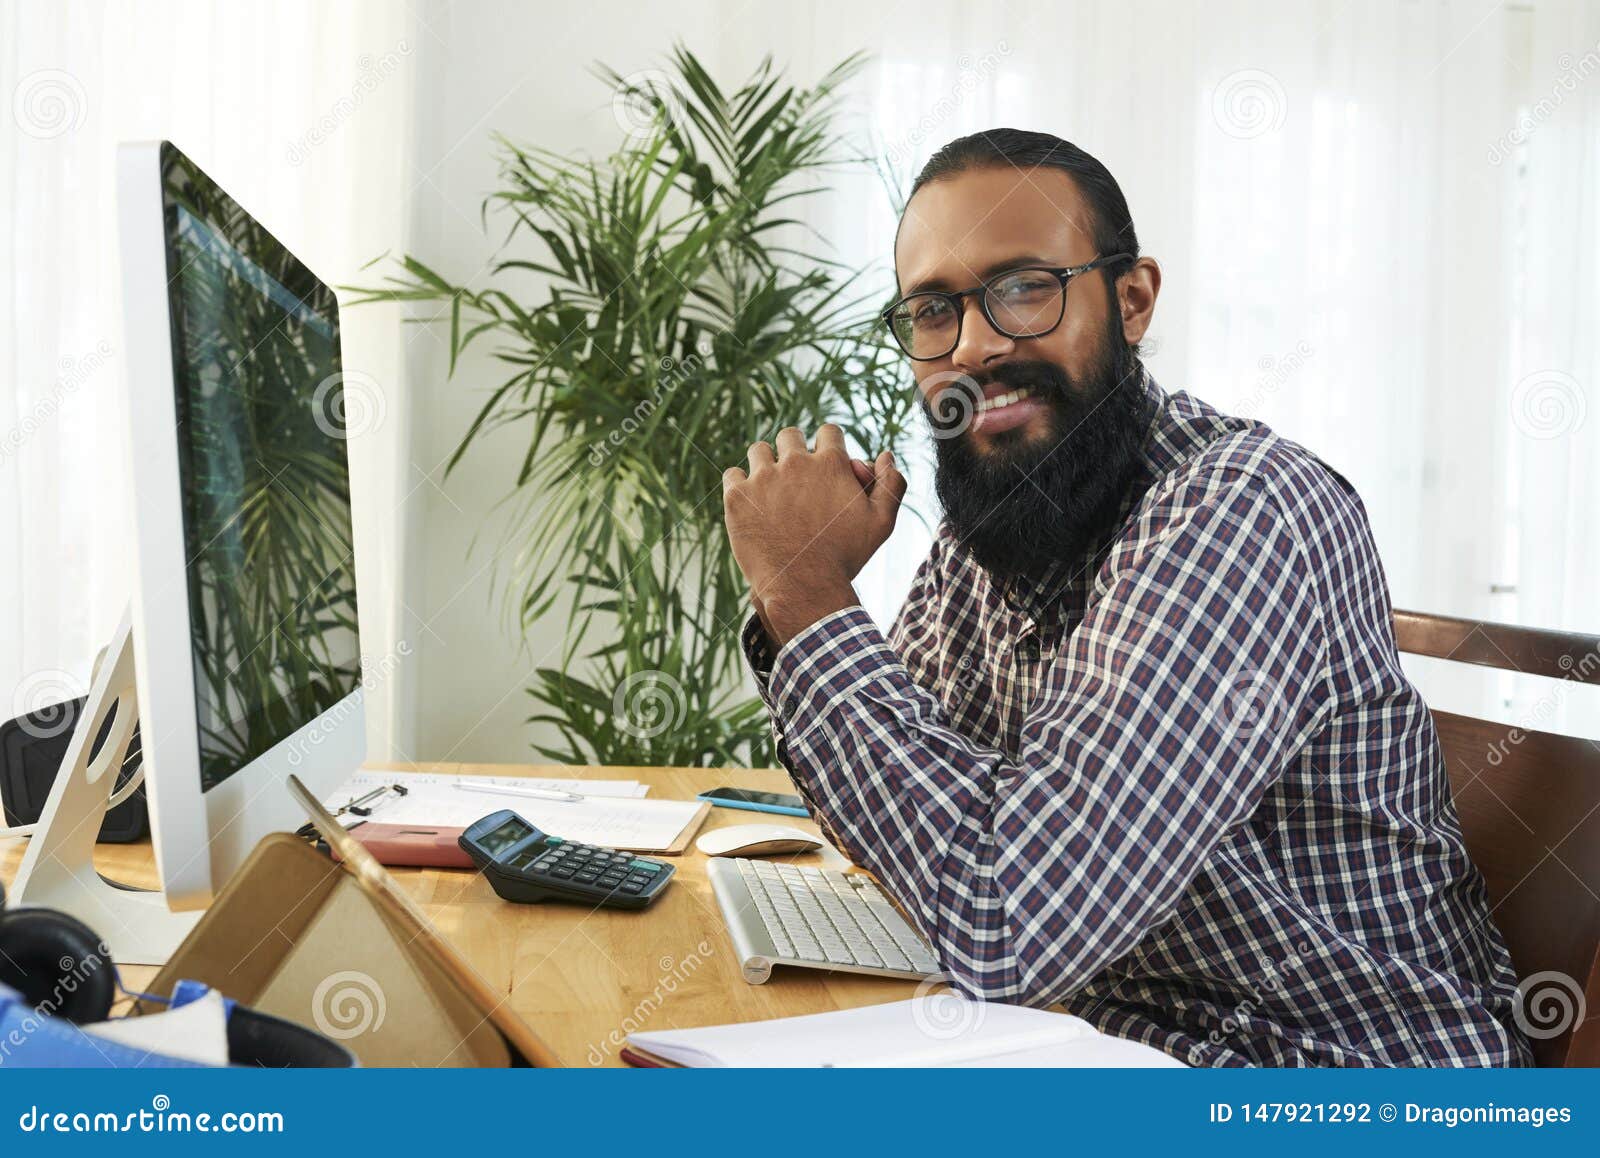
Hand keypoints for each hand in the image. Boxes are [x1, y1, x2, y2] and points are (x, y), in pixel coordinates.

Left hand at [723, 424, 905, 647]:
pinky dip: (740, 485)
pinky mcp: (737, 496)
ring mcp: (763, 478)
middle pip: (790, 435)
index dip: (828, 446)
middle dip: (793, 450)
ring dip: (765, 463)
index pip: (828, 431)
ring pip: (758, 450)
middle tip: (794, 477)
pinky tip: (750, 503)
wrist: (803, 588)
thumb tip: (886, 455)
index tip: (823, 464)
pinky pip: (732, 474)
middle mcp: (796, 463)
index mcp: (831, 464)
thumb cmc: (845, 558)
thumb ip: (891, 484)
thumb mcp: (881, 523)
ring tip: (770, 489)